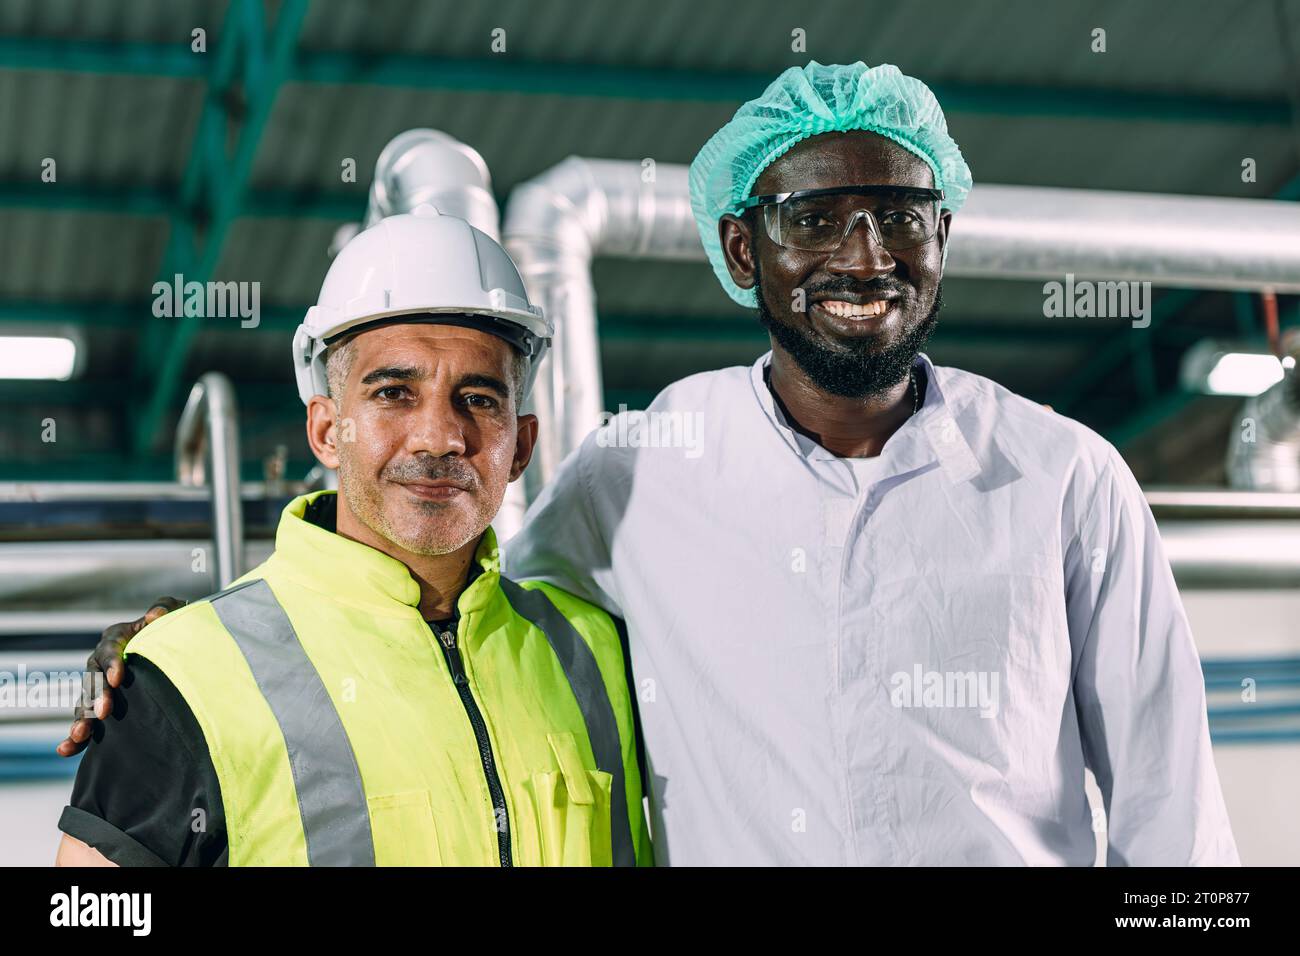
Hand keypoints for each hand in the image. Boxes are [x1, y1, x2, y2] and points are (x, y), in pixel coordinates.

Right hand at [55, 597, 185, 755]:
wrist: (171, 648)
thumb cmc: (169, 627)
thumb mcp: (171, 613)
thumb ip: (165, 608)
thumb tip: (155, 617)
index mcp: (115, 639)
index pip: (110, 650)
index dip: (112, 664)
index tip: (118, 678)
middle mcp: (101, 663)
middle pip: (93, 680)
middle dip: (96, 696)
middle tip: (103, 711)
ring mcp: (98, 686)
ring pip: (84, 702)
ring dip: (81, 718)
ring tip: (80, 734)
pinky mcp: (100, 705)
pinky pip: (86, 721)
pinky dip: (74, 737)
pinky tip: (66, 749)